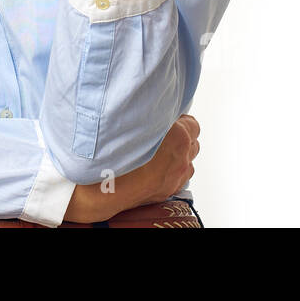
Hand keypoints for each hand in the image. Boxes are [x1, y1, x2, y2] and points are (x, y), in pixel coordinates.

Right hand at [62, 114, 201, 222]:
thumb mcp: (134, 122)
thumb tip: (154, 110)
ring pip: (188, 161)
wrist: (107, 187)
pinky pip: (179, 177)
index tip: (166, 121)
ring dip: (179, 156)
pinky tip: (156, 168)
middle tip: (162, 136)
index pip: (193, 124)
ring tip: (159, 153)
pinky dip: (172, 171)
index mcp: (178, 137)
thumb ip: (151, 116)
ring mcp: (177, 176)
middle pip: (193, 142)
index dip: (179, 121)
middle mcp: (182, 157)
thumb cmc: (117, 155)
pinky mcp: (169, 190)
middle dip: (181, 138)